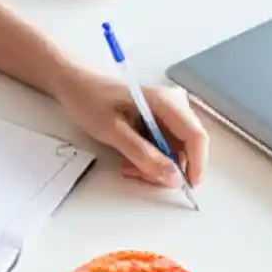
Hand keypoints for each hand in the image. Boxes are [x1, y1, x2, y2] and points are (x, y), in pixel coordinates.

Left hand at [51, 65, 209, 187]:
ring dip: (154, 166)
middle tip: (139, 174)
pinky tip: (130, 159)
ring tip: (128, 166)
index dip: (197, 163)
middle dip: (166, 167)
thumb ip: (143, 155)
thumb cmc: (90, 99)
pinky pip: (163, 148)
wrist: (74, 85)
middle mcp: (171, 106)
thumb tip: (172, 176)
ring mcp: (165, 115)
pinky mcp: (157, 122)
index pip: (195, 135)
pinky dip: (149, 159)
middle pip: (186, 146)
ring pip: (174, 152)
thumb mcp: (113, 131)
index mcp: (165, 101)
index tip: (188, 185)